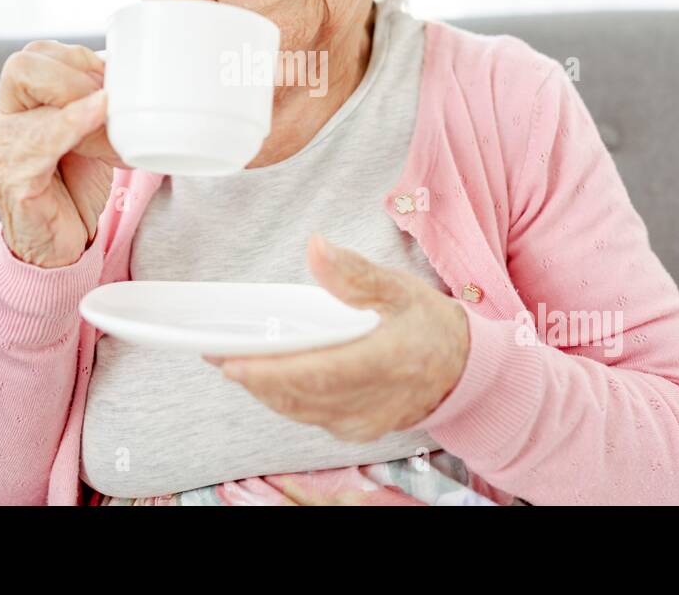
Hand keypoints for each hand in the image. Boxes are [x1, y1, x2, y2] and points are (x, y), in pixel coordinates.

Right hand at [0, 40, 127, 268]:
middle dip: (74, 76)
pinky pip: (39, 147)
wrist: (62, 247)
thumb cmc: (74, 188)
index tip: (109, 75)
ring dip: (84, 107)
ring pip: (35, 107)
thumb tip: (129, 75)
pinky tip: (98, 114)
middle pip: (22, 68)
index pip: (32, 56)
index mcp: (15, 106)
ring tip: (113, 116)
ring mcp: (1, 154)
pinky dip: (72, 124)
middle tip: (109, 98)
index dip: (74, 57)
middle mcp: (0, 125)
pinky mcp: (13, 183)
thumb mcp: (88, 135)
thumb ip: (94, 103)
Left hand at [203, 234, 470, 441]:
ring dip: (263, 388)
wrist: (464, 371)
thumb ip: (355, 272)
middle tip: (214, 352)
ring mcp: (364, 422)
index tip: (233, 362)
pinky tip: (265, 377)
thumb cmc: (429, 324)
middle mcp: (375, 401)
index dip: (273, 372)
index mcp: (389, 360)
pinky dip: (283, 397)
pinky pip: (309, 416)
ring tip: (230, 360)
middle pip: (300, 395)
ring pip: (299, 409)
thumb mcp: (400, 287)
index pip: (321, 373)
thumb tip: (317, 247)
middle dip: (254, 376)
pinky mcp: (357, 431)